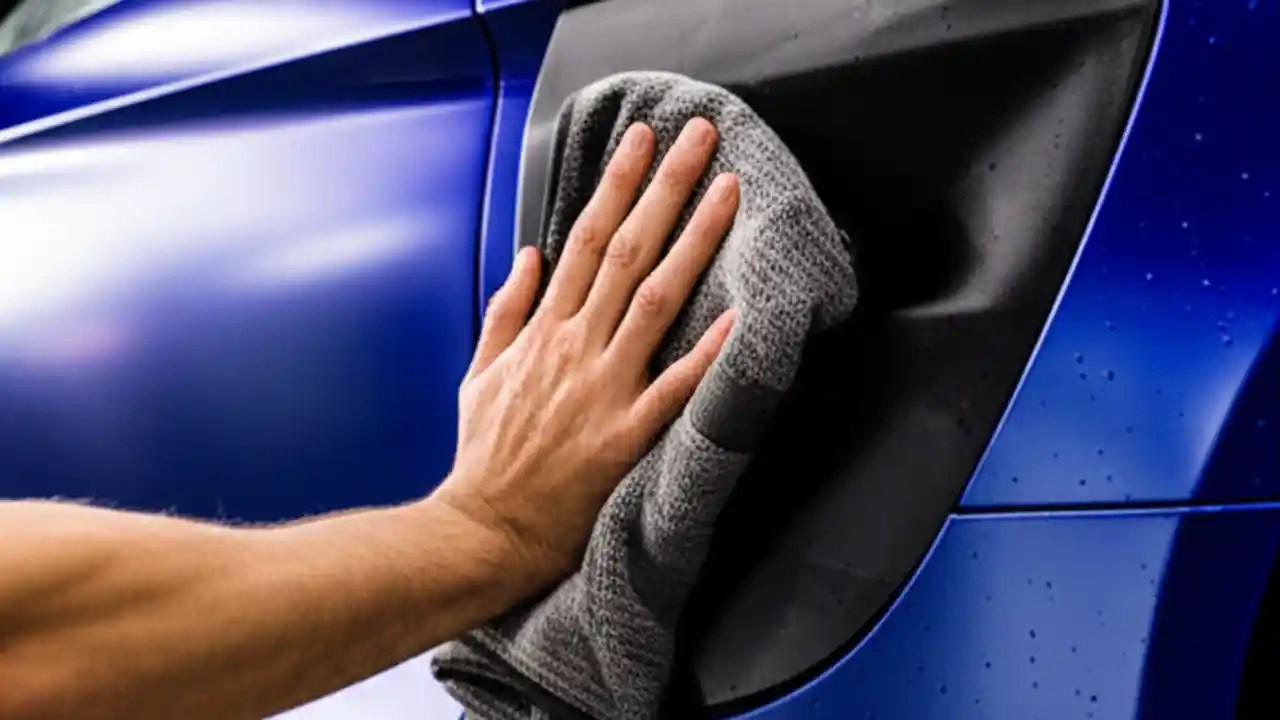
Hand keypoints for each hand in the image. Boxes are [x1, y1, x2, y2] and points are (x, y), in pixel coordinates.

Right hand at [433, 118, 738, 589]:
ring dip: (695, 241)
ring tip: (729, 193)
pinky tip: (740, 316)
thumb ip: (505, 309)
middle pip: (628, 250)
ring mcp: (602, 389)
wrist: (483, 529)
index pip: (586, 238)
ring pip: (656, 300)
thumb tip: (531, 254)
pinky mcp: (624, 436)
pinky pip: (673, 389)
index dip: (616, 184)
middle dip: (665, 187)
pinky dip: (706, 353)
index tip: (641, 141)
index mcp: (544, 330)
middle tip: (700, 137)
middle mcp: (575, 347)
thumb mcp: (478, 371)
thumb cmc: (485, 454)